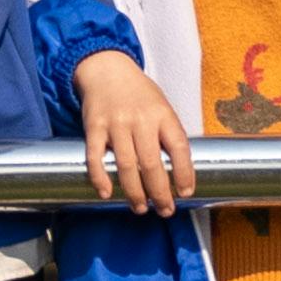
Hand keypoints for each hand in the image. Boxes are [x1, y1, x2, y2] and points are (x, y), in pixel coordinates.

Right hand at [79, 54, 194, 213]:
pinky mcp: (94, 127)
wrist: (107, 70)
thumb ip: (168, 134)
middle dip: (160, 192)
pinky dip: (100, 178)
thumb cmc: (139, 93)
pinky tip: (107, 193)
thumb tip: (180, 171)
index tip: (186, 193)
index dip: (185, 173)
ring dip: (134, 192)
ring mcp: (116, 124)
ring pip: (125, 165)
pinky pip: (95, 157)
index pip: (179, 147)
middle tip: (165, 210)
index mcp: (163, 114)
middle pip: (151, 163)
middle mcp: (140, 120)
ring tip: (141, 208)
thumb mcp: (162, 107)